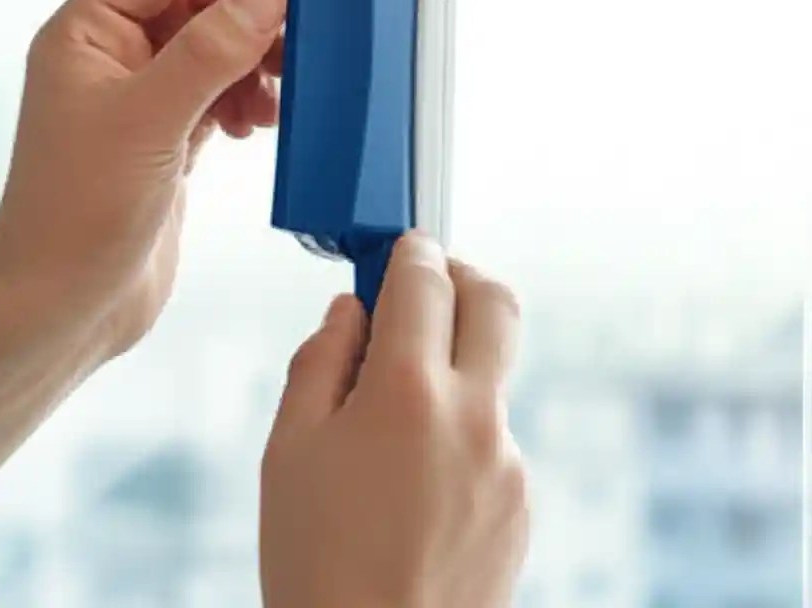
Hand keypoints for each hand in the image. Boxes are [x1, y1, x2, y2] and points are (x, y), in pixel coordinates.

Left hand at [0, 0, 285, 366]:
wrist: (61, 307)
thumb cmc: (76, 214)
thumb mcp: (148, 121)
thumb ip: (208, 52)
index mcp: (86, 34)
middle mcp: (110, 61)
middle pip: (191, 4)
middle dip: (244, 20)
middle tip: (291, 49)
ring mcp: (138, 105)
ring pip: (210, 53)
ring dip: (252, 64)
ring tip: (275, 101)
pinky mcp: (164, 146)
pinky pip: (216, 99)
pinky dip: (246, 103)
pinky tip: (261, 126)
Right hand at [260, 233, 528, 607]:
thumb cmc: (314, 560)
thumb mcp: (289, 450)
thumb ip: (320, 362)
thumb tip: (351, 311)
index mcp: (406, 393)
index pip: (424, 280)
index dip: (408, 252)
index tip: (398, 250)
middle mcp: (474, 416)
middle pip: (497, 302)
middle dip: (461, 276)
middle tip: (425, 287)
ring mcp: (508, 461)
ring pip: (491, 377)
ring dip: (452, 369)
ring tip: (390, 429)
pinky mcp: (522, 501)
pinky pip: (492, 439)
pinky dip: (459, 432)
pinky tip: (414, 484)